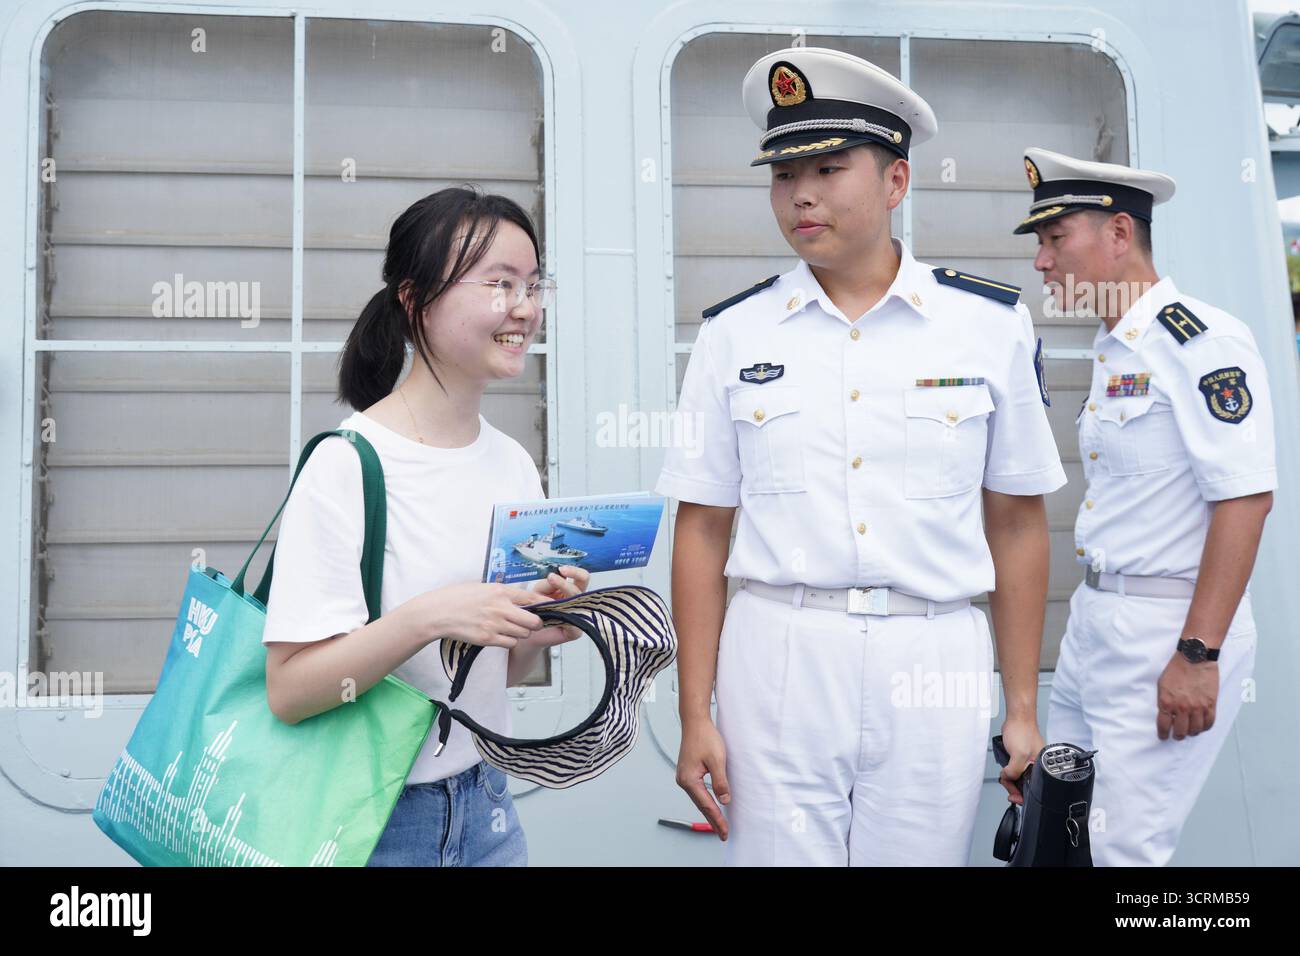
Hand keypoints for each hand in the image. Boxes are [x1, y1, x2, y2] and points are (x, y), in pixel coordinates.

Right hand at [407, 583, 542, 648]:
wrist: (439, 612)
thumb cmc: (458, 597)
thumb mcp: (483, 587)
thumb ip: (502, 592)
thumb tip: (519, 597)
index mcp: (501, 591)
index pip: (533, 599)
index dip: (543, 605)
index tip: (547, 609)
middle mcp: (501, 608)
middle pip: (534, 621)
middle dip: (535, 623)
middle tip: (530, 623)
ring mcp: (495, 624)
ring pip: (524, 634)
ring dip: (521, 633)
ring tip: (510, 628)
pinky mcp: (488, 638)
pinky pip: (511, 643)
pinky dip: (509, 641)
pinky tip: (500, 636)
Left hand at [518, 566, 590, 645]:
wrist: (528, 630)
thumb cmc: (536, 609)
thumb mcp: (539, 592)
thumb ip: (547, 584)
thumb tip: (554, 577)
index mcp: (571, 590)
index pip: (581, 577)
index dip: (574, 571)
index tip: (561, 569)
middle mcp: (578, 601)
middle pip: (583, 586)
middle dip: (567, 581)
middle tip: (551, 578)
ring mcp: (579, 616)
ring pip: (578, 602)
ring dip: (562, 597)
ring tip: (546, 596)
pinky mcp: (575, 631)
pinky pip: (573, 622)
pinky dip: (563, 616)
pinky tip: (554, 613)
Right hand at [675, 717, 729, 839]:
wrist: (695, 722)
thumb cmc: (705, 738)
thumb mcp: (717, 760)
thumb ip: (720, 782)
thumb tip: (724, 800)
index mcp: (689, 780)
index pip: (706, 805)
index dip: (717, 819)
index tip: (725, 832)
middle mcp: (683, 780)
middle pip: (701, 805)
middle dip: (713, 820)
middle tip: (723, 835)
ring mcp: (684, 777)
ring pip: (699, 799)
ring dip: (709, 811)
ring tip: (719, 824)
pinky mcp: (688, 772)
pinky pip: (698, 792)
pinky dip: (706, 801)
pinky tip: (712, 805)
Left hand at [997, 715, 1044, 805]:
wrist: (1017, 718)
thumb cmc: (1022, 731)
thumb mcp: (1018, 755)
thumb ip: (1014, 771)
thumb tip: (1008, 778)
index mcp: (1040, 766)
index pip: (1032, 787)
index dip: (1021, 793)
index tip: (1012, 796)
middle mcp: (1035, 764)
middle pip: (1023, 783)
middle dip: (1013, 784)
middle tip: (1006, 781)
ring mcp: (1027, 760)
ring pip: (1017, 776)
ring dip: (1009, 777)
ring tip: (1004, 774)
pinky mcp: (1019, 755)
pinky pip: (1013, 768)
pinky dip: (1007, 769)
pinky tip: (1005, 765)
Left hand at [1157, 652, 1218, 739]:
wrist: (1194, 658)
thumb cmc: (1176, 669)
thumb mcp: (1162, 684)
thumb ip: (1163, 700)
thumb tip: (1165, 713)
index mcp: (1167, 702)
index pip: (1164, 725)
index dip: (1163, 734)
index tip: (1163, 736)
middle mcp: (1182, 708)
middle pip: (1181, 731)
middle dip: (1178, 736)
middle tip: (1177, 735)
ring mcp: (1198, 707)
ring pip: (1196, 730)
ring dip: (1191, 732)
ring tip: (1189, 731)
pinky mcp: (1210, 704)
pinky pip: (1209, 723)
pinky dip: (1205, 727)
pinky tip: (1201, 726)